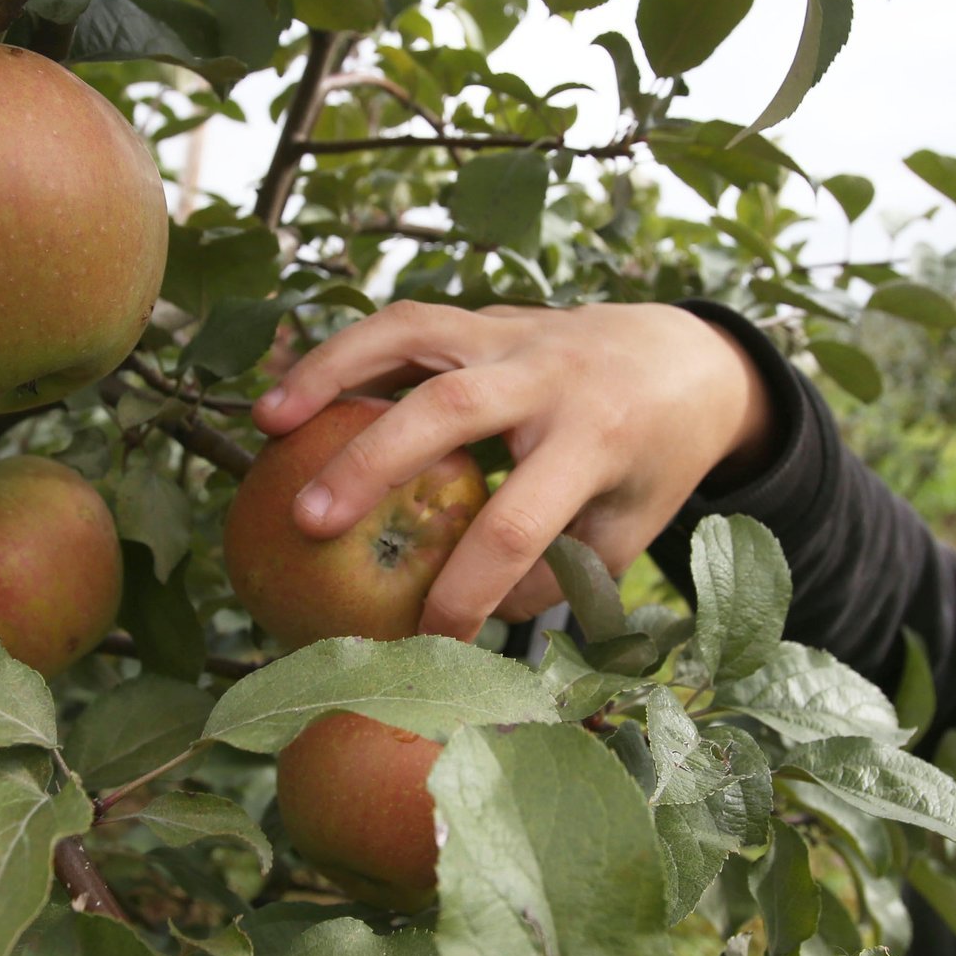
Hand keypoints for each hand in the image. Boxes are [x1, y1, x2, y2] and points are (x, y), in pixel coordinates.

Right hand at [251, 301, 774, 640]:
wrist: (687, 358)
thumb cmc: (653, 461)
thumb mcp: (626, 529)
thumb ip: (556, 573)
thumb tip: (470, 617)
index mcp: (599, 440)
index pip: (520, 525)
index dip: (468, 589)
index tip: (428, 639)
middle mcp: (553, 376)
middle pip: (452, 408)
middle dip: (373, 463)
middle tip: (309, 521)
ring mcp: (515, 333)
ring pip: (415, 331)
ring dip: (334, 371)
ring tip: (268, 422)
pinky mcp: (486, 317)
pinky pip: (407, 323)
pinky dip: (345, 352)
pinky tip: (295, 393)